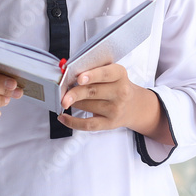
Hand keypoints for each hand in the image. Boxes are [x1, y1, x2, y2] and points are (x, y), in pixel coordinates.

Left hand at [57, 64, 172, 144]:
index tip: (79, 78)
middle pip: (92, 91)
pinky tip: (63, 117)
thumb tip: (70, 74)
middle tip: (62, 94)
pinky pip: (88, 124)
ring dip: (73, 103)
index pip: (106, 74)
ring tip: (66, 99)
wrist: (133, 106)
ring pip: (87, 106)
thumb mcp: (113, 73)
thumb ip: (95, 70)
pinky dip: (73, 122)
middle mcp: (120, 92)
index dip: (92, 76)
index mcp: (120, 75)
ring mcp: (115, 109)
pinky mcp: (109, 123)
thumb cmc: (117, 86)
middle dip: (75, 93)